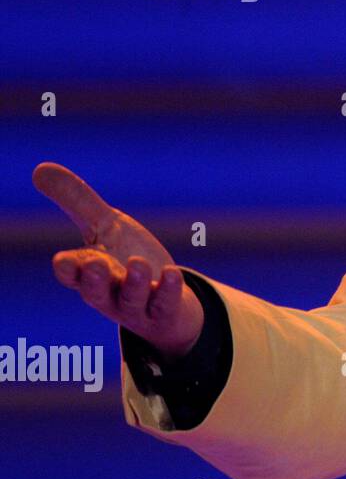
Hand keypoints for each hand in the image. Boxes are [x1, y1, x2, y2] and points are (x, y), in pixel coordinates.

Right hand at [32, 162, 203, 362]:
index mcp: (88, 272)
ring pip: (130, 299)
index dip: (68, 268)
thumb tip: (40, 168)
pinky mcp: (163, 310)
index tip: (64, 259)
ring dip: (134, 283)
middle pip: (95, 292)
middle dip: (95, 280)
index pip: (71, 274)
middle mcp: (109, 292)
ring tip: (138, 263)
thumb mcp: (105, 225)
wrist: (164, 293)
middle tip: (97, 264)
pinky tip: (172, 272)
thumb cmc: (126, 256)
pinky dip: (168, 289)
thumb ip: (77, 200)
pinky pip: (164, 304)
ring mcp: (136, 305)